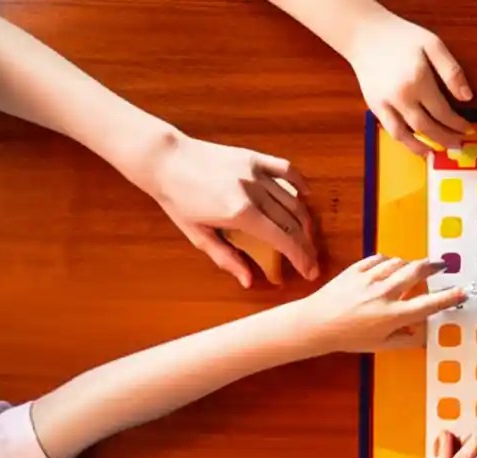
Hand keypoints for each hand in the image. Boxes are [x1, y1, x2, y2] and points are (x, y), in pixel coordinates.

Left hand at [147, 134, 318, 286]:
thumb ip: (226, 257)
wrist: (164, 160)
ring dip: (304, 221)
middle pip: (293, 222)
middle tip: (312, 260)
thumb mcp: (198, 234)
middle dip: (306, 245)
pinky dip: (300, 184)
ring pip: (293, 200)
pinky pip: (286, 170)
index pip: (282, 240)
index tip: (309, 271)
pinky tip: (305, 197)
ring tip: (307, 237)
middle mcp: (253, 191)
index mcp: (239, 213)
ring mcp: (255, 172)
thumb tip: (248, 280)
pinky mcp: (253, 158)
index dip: (300, 257)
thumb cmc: (177, 200)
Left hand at [295, 255, 464, 354]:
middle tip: (441, 265)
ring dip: (408, 264)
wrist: (316, 323)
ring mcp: (370, 279)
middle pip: (416, 271)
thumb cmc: (348, 338)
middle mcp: (384, 294)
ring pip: (399, 262)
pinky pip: (380, 258)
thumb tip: (424, 335)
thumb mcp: (379, 345)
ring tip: (411, 269)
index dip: (449, 297)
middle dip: (433, 266)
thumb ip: (405, 340)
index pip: (428, 304)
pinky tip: (389, 267)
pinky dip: (389, 261)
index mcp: (392, 316)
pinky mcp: (356, 269)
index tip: (463, 290)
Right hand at [347, 8, 471, 154]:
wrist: (365, 34)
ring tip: (437, 151)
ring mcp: (385, 103)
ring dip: (424, 147)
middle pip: (427, 127)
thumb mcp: (433, 44)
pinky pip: (391, 130)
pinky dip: (405, 141)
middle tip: (458, 145)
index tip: (468, 130)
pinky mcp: (374, 106)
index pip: (442, 112)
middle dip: (445, 139)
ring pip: (406, 135)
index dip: (457, 124)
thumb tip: (467, 97)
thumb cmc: (401, 37)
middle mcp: (401, 96)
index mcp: (418, 80)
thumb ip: (451, 71)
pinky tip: (416, 145)